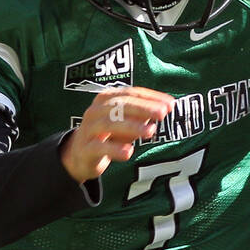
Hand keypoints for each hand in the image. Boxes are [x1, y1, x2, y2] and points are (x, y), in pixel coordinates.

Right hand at [61, 87, 175, 183]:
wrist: (79, 155)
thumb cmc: (107, 135)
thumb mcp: (127, 122)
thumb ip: (143, 115)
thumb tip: (166, 107)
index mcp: (107, 99)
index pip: (131, 93)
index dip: (151, 97)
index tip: (170, 104)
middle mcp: (96, 110)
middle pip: (120, 105)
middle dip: (144, 108)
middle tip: (163, 113)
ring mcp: (89, 129)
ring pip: (109, 123)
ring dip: (132, 126)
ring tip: (150, 131)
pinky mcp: (85, 148)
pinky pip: (100, 147)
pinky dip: (114, 149)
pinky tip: (129, 152)